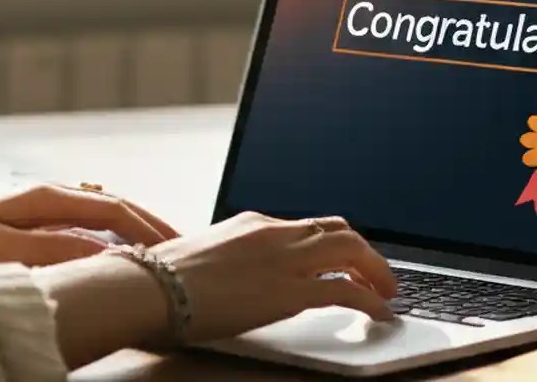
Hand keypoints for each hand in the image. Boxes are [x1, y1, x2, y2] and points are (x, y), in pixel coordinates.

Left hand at [0, 183, 178, 265]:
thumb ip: (52, 248)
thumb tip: (105, 251)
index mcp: (47, 197)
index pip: (117, 211)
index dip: (152, 230)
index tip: (182, 250)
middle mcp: (48, 194)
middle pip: (116, 206)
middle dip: (153, 226)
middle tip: (186, 248)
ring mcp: (36, 202)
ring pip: (100, 212)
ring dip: (133, 228)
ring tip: (159, 248)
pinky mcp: (23, 214)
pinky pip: (80, 221)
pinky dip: (107, 232)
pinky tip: (111, 244)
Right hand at [35, 211, 395, 367]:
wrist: (148, 287)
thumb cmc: (159, 281)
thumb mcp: (198, 261)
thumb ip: (223, 263)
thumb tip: (224, 280)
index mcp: (252, 223)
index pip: (306, 226)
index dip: (333, 245)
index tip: (343, 261)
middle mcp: (274, 232)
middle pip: (338, 229)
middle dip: (364, 251)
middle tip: (378, 275)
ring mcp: (283, 259)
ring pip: (351, 250)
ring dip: (377, 271)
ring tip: (388, 293)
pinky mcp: (288, 291)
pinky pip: (347, 290)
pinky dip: (371, 300)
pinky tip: (379, 313)